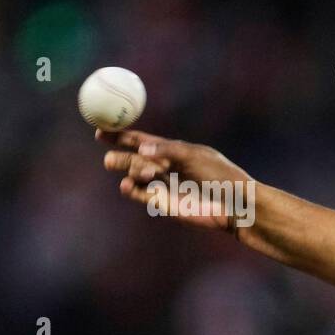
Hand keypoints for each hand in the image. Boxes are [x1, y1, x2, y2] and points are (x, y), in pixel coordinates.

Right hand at [98, 128, 253, 232]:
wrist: (234, 205)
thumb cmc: (221, 176)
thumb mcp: (195, 157)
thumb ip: (168, 151)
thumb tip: (141, 148)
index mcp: (173, 150)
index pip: (142, 140)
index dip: (121, 135)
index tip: (100, 130)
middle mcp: (164, 166)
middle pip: (133, 157)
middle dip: (119, 155)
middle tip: (110, 157)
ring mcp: (162, 184)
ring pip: (134, 174)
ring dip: (131, 171)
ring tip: (144, 173)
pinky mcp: (163, 202)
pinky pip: (139, 193)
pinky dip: (130, 188)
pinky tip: (129, 185)